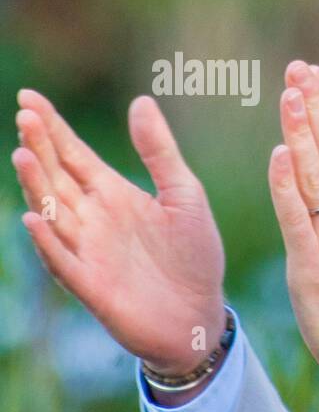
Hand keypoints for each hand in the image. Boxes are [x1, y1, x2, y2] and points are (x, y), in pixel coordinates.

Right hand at [12, 90, 226, 373]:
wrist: (202, 314)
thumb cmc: (194, 256)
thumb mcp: (185, 195)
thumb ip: (161, 152)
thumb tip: (141, 100)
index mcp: (113, 194)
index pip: (73, 154)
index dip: (51, 127)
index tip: (29, 97)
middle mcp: (92, 219)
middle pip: (57, 176)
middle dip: (40, 147)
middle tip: (26, 115)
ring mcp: (88, 251)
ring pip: (52, 213)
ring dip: (36, 186)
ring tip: (24, 154)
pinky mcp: (91, 284)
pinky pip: (63, 261)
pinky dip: (47, 241)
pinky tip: (35, 217)